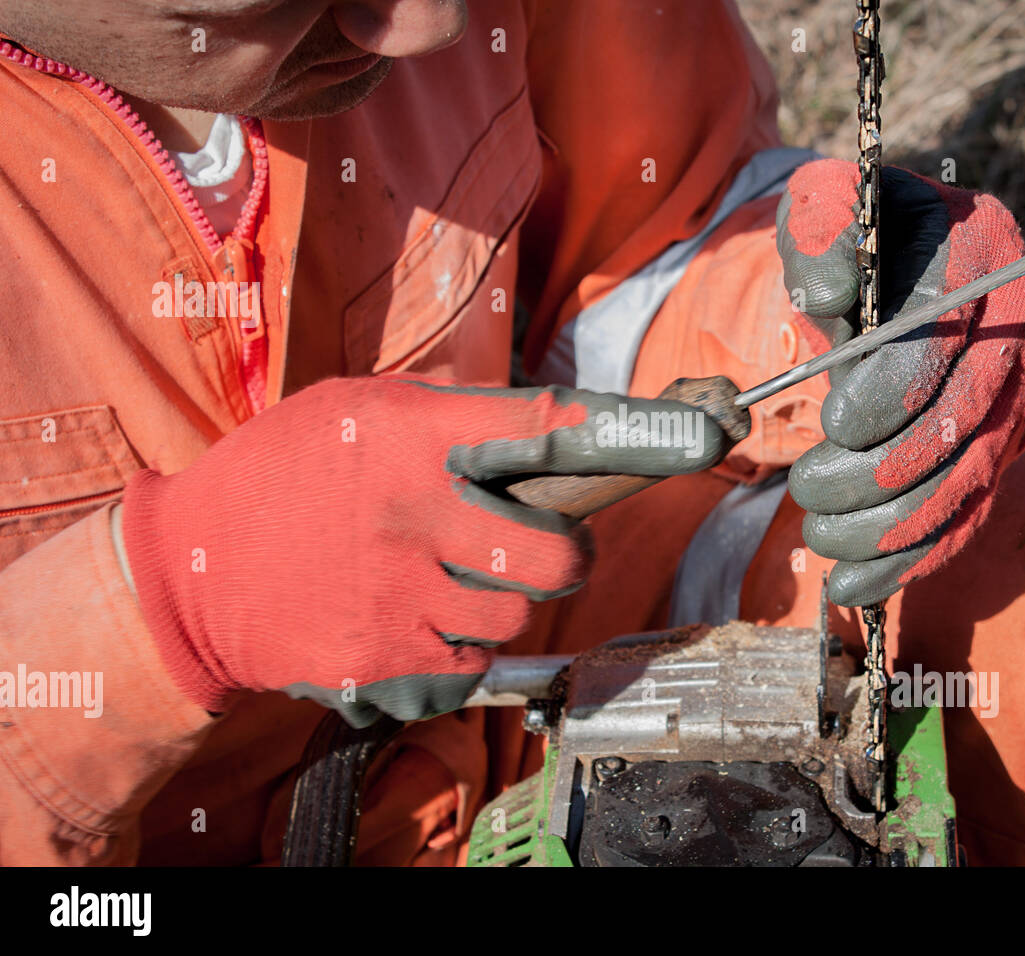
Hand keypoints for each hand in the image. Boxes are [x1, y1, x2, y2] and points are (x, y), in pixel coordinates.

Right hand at [121, 376, 724, 724]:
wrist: (190, 570)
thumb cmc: (285, 476)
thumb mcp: (357, 409)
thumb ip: (450, 415)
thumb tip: (547, 427)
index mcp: (410, 437)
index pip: (543, 430)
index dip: (631, 432)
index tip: (697, 431)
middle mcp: (414, 517)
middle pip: (557, 556)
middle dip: (559, 554)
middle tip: (526, 543)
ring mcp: (401, 600)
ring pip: (516, 616)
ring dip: (495, 601)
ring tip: (435, 578)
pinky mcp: (386, 665)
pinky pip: (470, 664)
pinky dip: (452, 647)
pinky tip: (402, 617)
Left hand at [778, 162, 1024, 605]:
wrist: (882, 277)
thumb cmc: (849, 243)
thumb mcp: (824, 206)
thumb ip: (821, 227)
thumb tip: (828, 298)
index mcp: (983, 255)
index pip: (946, 342)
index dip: (892, 393)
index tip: (833, 424)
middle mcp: (1023, 330)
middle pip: (962, 428)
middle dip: (879, 475)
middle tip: (807, 489)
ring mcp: (1021, 401)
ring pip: (965, 485)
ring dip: (888, 529)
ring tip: (818, 537)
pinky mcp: (1002, 453)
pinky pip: (965, 519)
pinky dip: (910, 563)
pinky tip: (853, 587)